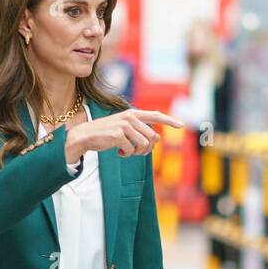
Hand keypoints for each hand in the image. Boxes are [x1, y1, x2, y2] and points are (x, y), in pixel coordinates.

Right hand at [66, 108, 183, 160]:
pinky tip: (118, 152)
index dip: (169, 121)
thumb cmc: (107, 134)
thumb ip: (141, 132)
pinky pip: (131, 150)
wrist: (86, 135)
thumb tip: (158, 139)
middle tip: (135, 151)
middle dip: (146, 149)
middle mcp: (130, 117)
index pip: (155, 115)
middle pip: (151, 137)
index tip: (181, 125)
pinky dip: (126, 154)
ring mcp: (124, 125)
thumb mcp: (125, 130)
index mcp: (133, 113)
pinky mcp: (118, 135)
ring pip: (143, 145)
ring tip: (125, 151)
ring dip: (136, 152)